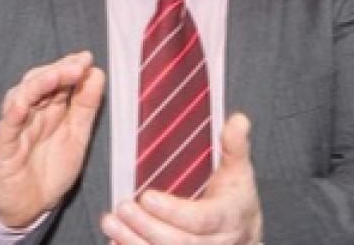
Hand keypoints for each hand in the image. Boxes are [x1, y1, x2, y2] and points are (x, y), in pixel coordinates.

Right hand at [0, 51, 105, 228]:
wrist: (30, 207)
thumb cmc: (51, 169)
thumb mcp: (77, 136)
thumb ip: (85, 107)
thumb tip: (96, 74)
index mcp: (49, 108)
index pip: (57, 79)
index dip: (69, 66)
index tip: (86, 58)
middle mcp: (30, 112)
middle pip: (38, 83)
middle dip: (57, 71)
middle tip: (76, 65)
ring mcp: (16, 127)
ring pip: (20, 98)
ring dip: (36, 85)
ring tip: (54, 76)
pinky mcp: (3, 147)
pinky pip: (6, 127)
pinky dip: (13, 114)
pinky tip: (22, 105)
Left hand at [100, 113, 262, 244]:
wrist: (243, 234)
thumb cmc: (235, 199)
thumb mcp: (239, 171)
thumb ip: (234, 146)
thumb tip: (238, 120)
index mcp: (227, 218)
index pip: (200, 220)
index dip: (173, 212)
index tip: (147, 197)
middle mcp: (213, 243)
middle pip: (178, 242)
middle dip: (147, 226)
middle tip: (123, 207)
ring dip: (134, 241)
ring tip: (110, 222)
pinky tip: (115, 241)